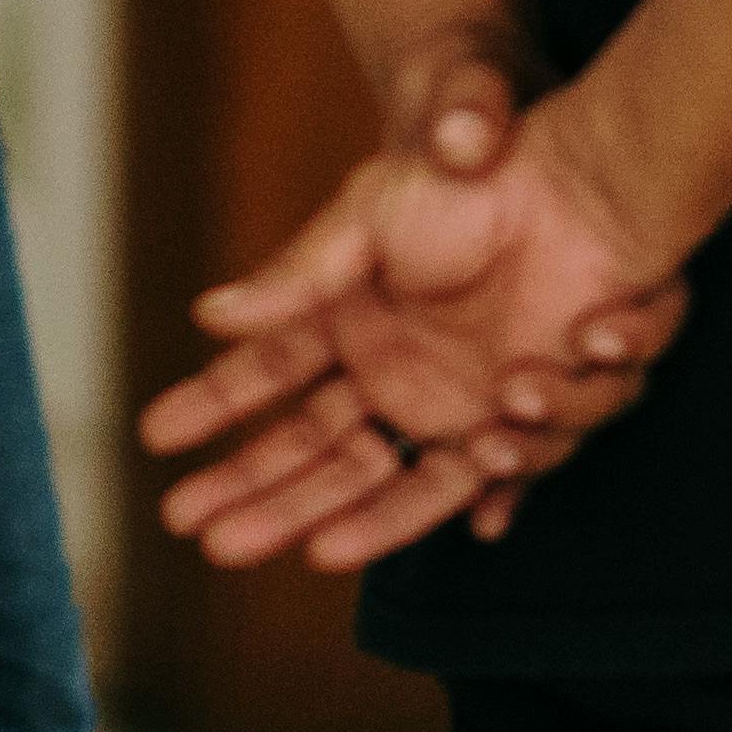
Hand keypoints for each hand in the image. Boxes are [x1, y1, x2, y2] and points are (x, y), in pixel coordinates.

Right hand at [140, 62, 689, 573]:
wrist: (577, 187)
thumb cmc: (473, 183)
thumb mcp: (369, 213)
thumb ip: (300, 272)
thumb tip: (210, 315)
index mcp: (351, 314)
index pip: (267, 373)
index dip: (213, 404)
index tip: (154, 435)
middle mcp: (393, 369)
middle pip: (308, 445)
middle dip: (249, 487)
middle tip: (190, 527)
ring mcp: (447, 402)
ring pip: (371, 479)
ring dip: (316, 515)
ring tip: (262, 548)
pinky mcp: (506, 425)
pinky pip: (457, 484)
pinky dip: (415, 514)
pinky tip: (360, 542)